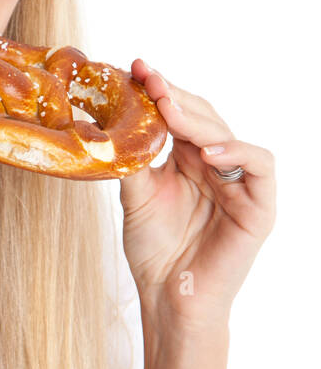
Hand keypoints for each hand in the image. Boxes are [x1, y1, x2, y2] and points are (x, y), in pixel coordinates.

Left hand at [117, 59, 275, 327]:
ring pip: (228, 134)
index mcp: (189, 161)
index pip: (180, 116)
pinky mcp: (260, 205)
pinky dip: (236, 152)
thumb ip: (134, 159)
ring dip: (198, 119)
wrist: (169, 299)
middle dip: (175, 97)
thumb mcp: (136, 197)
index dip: (161, 92)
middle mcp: (217, 166)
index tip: (135, 69)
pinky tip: (206, 152)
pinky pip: (259, 165)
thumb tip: (109, 118)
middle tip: (148, 79)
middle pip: (204, 118)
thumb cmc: (155, 254)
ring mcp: (240, 184)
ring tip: (168, 110)